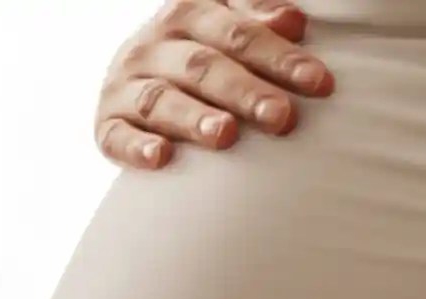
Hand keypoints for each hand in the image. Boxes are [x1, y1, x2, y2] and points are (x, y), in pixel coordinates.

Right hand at [97, 0, 334, 169]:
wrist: (139, 76)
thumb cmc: (204, 54)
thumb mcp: (230, 26)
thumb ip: (257, 20)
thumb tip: (293, 20)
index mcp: (188, 13)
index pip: (239, 33)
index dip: (279, 56)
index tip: (319, 83)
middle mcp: (152, 45)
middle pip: (202, 66)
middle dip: (244, 91)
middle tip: (282, 117)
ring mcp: (125, 84)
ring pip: (160, 99)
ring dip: (193, 117)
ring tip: (225, 135)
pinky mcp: (105, 123)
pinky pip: (115, 135)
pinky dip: (135, 147)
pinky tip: (161, 157)